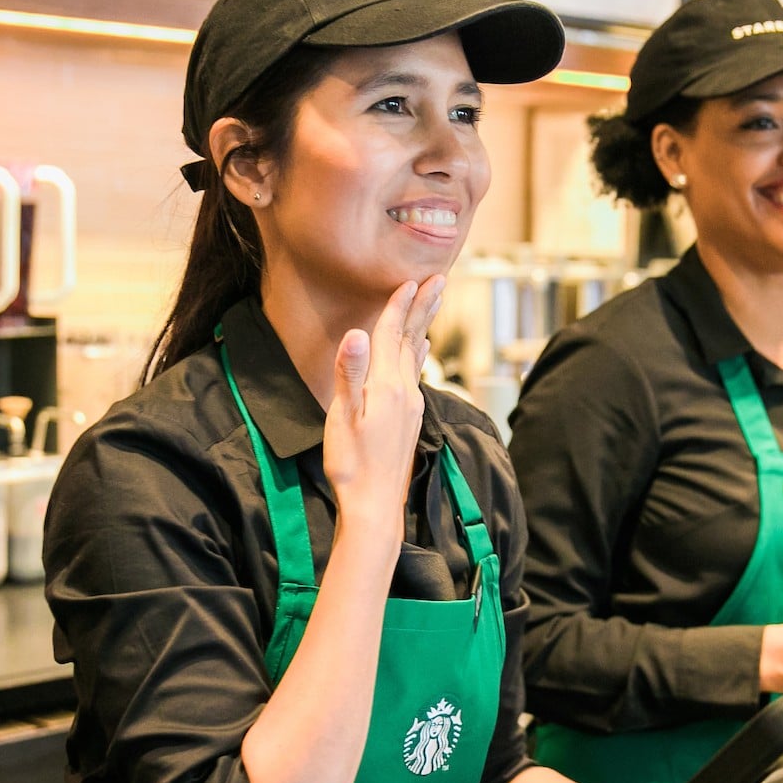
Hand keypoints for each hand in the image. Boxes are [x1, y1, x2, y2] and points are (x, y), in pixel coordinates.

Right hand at [321, 276, 445, 518]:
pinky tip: (421, 349)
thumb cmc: (352, 463)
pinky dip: (419, 353)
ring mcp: (410, 405)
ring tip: (435, 301)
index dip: (398, 306)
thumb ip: (350, 373)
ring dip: (424, 325)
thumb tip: (358, 332)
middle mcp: (405, 390)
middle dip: (424, 306)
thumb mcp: (343, 417)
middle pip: (413, 338)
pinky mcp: (410, 418)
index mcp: (387, 385)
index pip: (392, 335)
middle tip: (439, 278)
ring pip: (417, 354)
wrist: (375, 505)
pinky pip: (416, 373)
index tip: (410, 279)